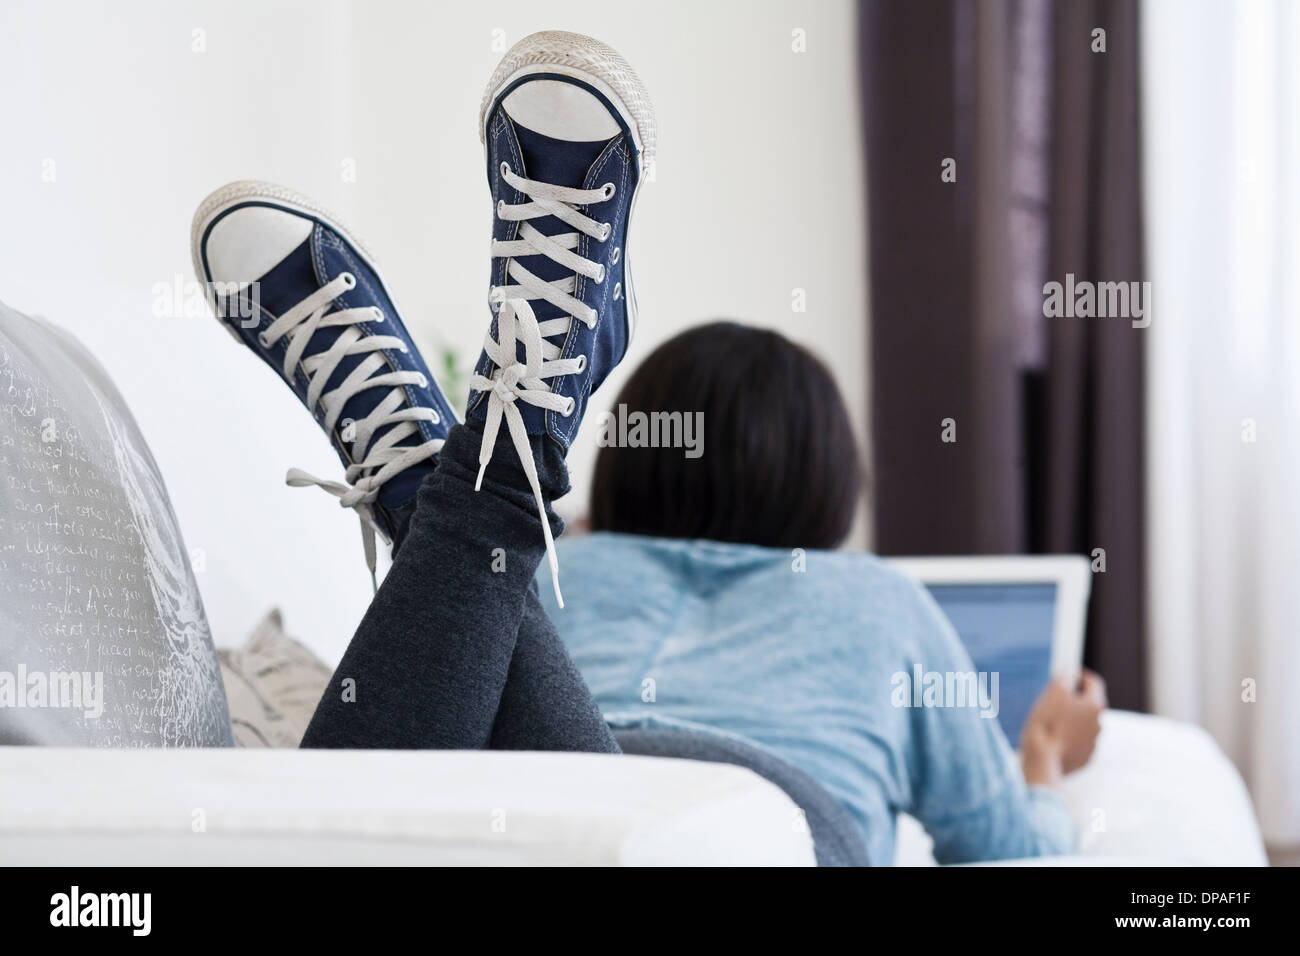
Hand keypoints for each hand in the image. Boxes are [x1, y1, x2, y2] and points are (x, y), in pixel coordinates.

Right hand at [1019, 670, 1106, 785]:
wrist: (1043, 761)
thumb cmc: (1048, 724)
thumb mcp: (1053, 692)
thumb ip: (1064, 678)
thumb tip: (1069, 674)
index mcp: (1095, 706)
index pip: (1094, 683)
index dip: (1082, 676)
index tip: (1073, 674)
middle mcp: (1099, 724)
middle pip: (1090, 705)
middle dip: (1076, 699)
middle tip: (1056, 698)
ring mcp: (1093, 743)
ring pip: (1084, 724)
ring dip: (1072, 719)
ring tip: (1051, 721)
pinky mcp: (1084, 758)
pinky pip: (1078, 742)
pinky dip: (1068, 737)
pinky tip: (1053, 739)